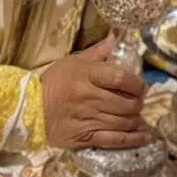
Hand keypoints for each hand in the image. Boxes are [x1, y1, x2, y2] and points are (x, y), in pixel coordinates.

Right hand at [40, 36, 148, 150]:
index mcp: (87, 76)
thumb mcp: (73, 62)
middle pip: (126, 103)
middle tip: (138, 100)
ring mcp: (89, 119)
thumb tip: (117, 36)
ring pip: (124, 122)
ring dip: (136, 118)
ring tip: (136, 114)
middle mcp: (90, 98)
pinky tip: (143, 135)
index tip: (141, 85)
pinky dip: (133, 138)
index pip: (120, 78)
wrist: (32, 109)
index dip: (137, 83)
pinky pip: (116, 140)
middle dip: (138, 102)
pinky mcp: (86, 137)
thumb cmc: (55, 82)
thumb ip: (98, 52)